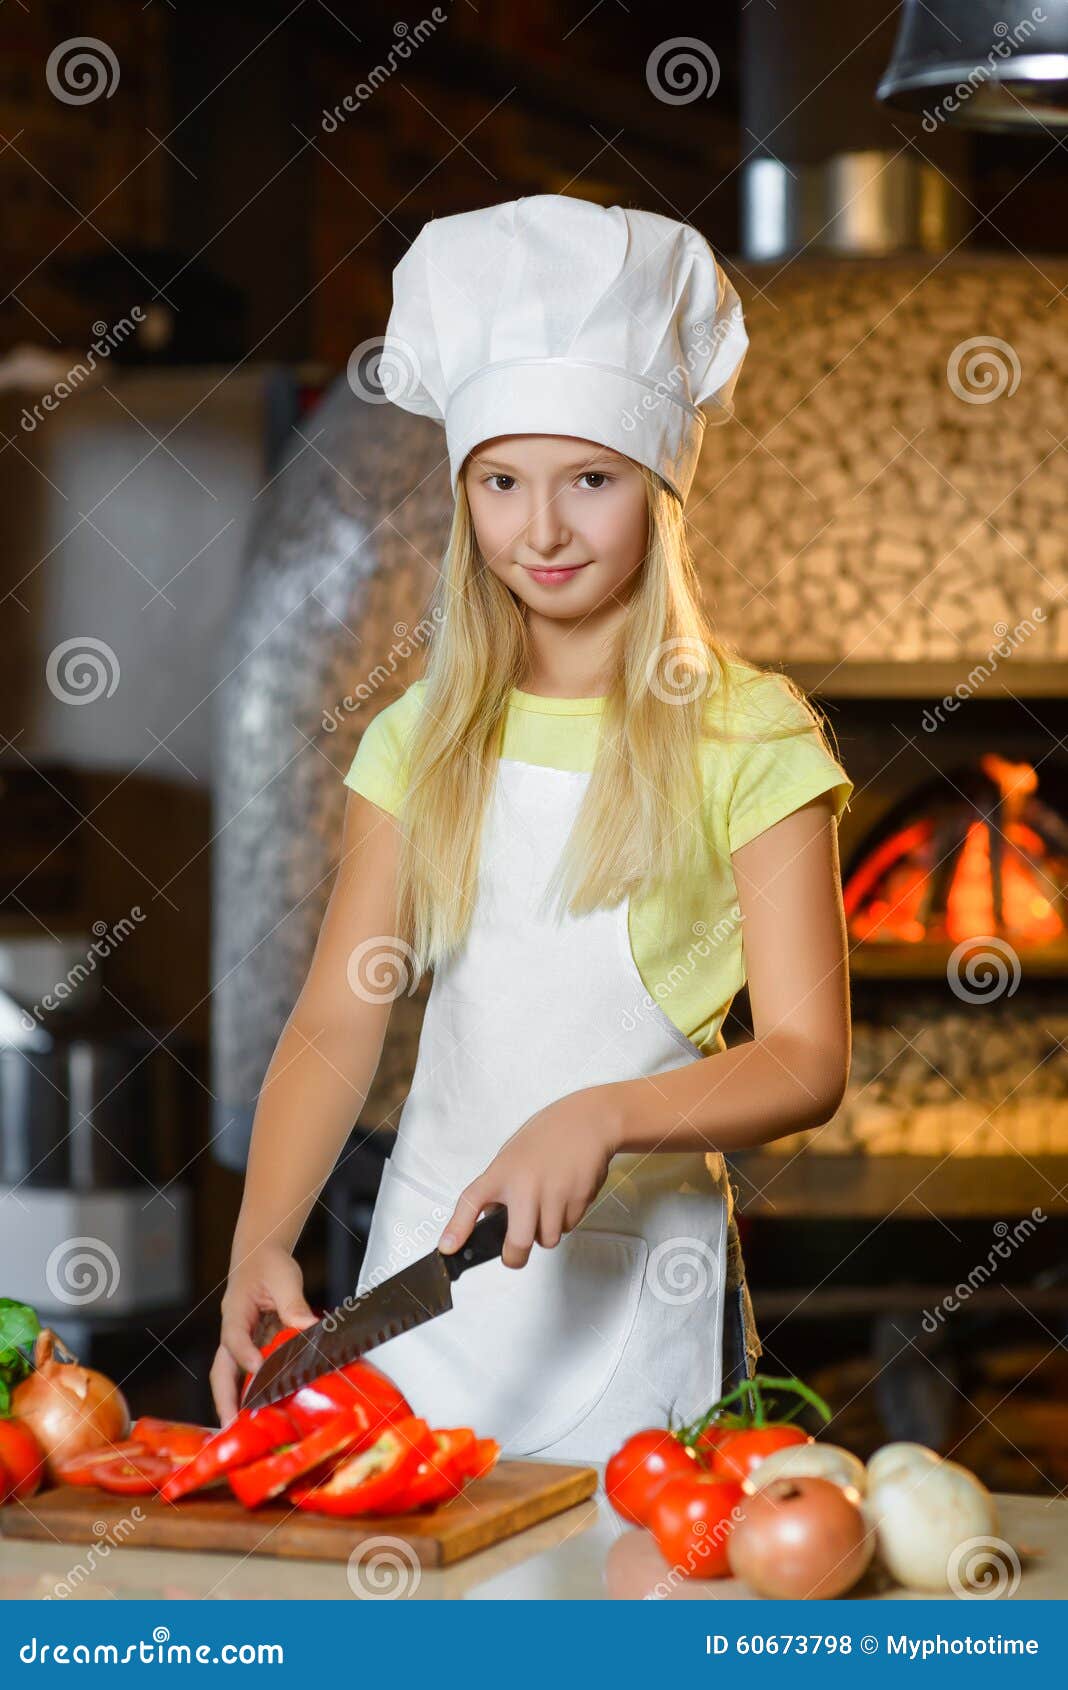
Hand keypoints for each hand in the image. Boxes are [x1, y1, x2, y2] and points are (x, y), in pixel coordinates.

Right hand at [210, 1244, 316, 1424]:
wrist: (260, 1255)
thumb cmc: (269, 1264)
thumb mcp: (284, 1279)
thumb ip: (294, 1305)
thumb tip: (312, 1329)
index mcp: (235, 1312)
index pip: (235, 1339)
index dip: (247, 1357)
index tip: (260, 1373)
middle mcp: (232, 1332)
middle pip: (221, 1370)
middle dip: (224, 1399)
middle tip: (231, 1426)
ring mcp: (240, 1342)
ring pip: (230, 1376)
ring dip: (235, 1402)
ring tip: (244, 1430)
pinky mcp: (252, 1348)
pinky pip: (248, 1374)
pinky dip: (253, 1392)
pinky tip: (266, 1410)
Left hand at [438, 1087, 622, 1267]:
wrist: (588, 1120)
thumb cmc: (548, 1134)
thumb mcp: (513, 1155)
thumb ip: (501, 1187)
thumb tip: (493, 1218)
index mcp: (503, 1171)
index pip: (471, 1201)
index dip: (457, 1228)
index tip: (448, 1248)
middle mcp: (526, 1185)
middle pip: (518, 1242)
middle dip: (515, 1256)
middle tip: (514, 1254)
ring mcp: (554, 1194)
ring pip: (548, 1239)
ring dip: (545, 1233)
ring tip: (547, 1207)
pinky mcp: (579, 1199)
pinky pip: (568, 1227)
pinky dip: (565, 1220)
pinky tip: (565, 1196)